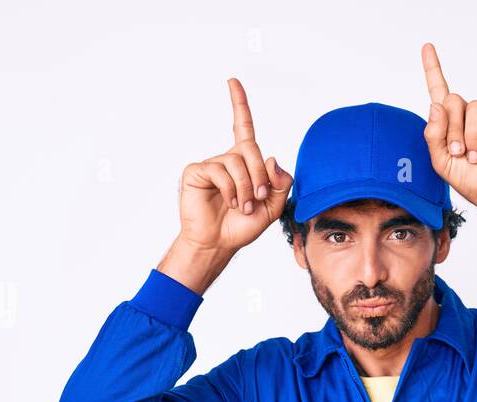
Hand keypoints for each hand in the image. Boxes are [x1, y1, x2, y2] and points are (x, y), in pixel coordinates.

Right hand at [161, 78, 293, 291]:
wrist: (218, 243)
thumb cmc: (242, 226)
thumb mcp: (272, 206)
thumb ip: (280, 182)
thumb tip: (272, 158)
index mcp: (244, 163)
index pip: (242, 128)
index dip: (239, 104)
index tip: (233, 82)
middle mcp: (227, 159)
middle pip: (251, 149)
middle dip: (260, 175)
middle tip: (258, 198)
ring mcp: (210, 164)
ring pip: (237, 161)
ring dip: (246, 187)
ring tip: (242, 206)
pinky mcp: (196, 171)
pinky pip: (220, 170)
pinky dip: (230, 188)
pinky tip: (230, 202)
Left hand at [420, 42, 476, 235]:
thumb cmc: (471, 181)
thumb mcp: (441, 162)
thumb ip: (433, 135)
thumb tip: (436, 105)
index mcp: (450, 123)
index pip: (439, 91)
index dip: (432, 68)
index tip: (426, 47)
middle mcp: (468, 116)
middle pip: (452, 100)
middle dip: (452, 129)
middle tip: (458, 152)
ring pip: (473, 107)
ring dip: (470, 135)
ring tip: (476, 156)